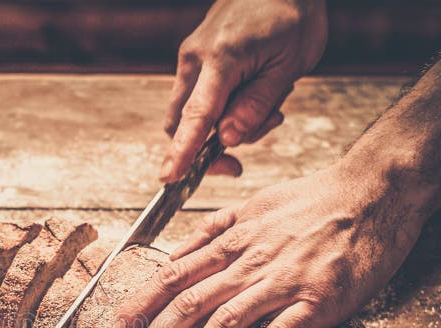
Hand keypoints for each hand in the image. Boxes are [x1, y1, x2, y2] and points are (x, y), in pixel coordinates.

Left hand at [111, 162, 428, 327]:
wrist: (373, 192)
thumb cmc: (312, 201)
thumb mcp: (252, 204)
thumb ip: (212, 230)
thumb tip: (175, 254)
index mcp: (230, 242)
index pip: (171, 277)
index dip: (139, 306)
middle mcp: (248, 263)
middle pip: (186, 306)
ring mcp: (281, 282)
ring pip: (223, 325)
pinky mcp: (316, 301)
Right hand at [163, 0, 327, 180]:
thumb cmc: (292, 16)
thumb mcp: (289, 65)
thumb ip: (257, 104)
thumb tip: (227, 139)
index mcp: (222, 58)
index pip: (197, 116)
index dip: (183, 150)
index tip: (169, 176)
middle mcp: (196, 58)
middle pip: (182, 123)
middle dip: (207, 151)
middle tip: (239, 163)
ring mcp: (191, 58)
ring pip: (191, 115)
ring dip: (222, 129)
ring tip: (268, 112)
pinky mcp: (194, 60)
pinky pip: (198, 100)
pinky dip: (220, 113)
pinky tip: (254, 99)